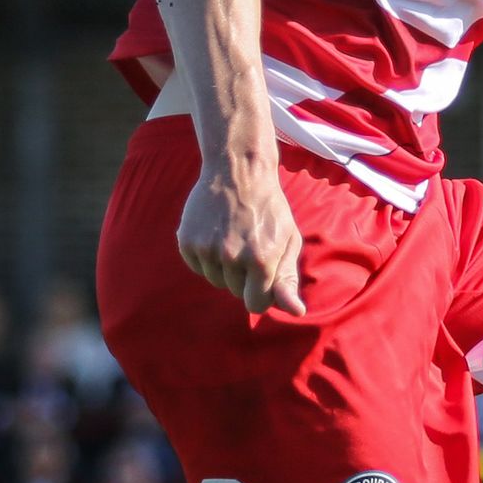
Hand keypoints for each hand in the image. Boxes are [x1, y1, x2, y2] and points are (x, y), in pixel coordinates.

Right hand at [176, 165, 305, 313]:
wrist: (238, 170)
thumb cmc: (269, 208)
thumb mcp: (288, 241)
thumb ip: (288, 280)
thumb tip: (295, 313)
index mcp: (261, 260)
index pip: (256, 304)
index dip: (261, 292)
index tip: (264, 274)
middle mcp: (231, 257)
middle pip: (235, 292)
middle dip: (244, 277)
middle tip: (249, 245)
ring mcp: (207, 249)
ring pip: (216, 280)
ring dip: (224, 268)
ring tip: (233, 238)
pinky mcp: (187, 241)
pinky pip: (198, 267)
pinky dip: (206, 257)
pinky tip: (216, 234)